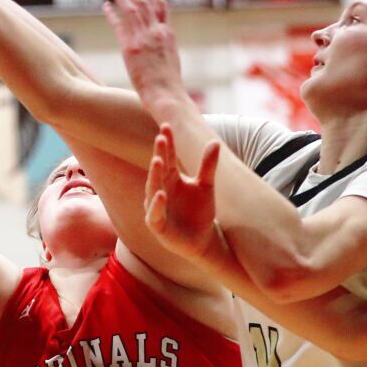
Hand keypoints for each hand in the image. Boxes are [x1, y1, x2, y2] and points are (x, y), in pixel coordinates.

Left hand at [103, 0, 186, 105]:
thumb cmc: (170, 85)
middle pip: (144, 3)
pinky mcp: (131, 48)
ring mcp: (144, 39)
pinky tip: (105, 5)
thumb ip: (163, 49)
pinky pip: (120, 25)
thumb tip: (157, 49)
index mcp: (169, 34)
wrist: (167, 95)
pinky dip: (112, 13)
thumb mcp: (171, 61)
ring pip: (132, 8)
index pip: (161, 6)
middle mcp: (157, 32)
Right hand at [144, 124, 221, 259]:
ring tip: (158, 161)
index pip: (167, 157)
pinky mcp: (157, 226)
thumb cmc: (200, 211)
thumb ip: (208, 165)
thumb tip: (215, 141)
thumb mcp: (207, 186)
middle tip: (160, 138)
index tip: (166, 126)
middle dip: (159, 154)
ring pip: (152, 189)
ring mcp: (156, 208)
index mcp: (171, 179)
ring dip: (154, 176)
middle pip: (158, 170)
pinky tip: (160, 194)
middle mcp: (159, 190)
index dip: (167, 143)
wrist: (203, 240)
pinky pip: (154, 214)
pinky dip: (156, 205)